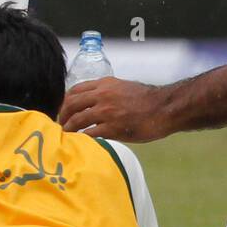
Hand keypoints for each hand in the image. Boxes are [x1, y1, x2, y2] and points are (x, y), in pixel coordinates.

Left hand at [57, 77, 174, 142]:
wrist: (164, 108)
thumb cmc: (147, 99)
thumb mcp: (123, 87)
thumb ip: (106, 92)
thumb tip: (94, 101)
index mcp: (104, 84)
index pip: (75, 90)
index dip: (65, 101)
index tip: (63, 109)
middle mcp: (102, 95)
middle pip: (71, 104)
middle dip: (63, 115)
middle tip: (61, 124)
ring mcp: (106, 112)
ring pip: (77, 120)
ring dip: (69, 128)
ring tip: (66, 135)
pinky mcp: (112, 128)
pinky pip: (90, 134)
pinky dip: (82, 138)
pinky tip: (80, 143)